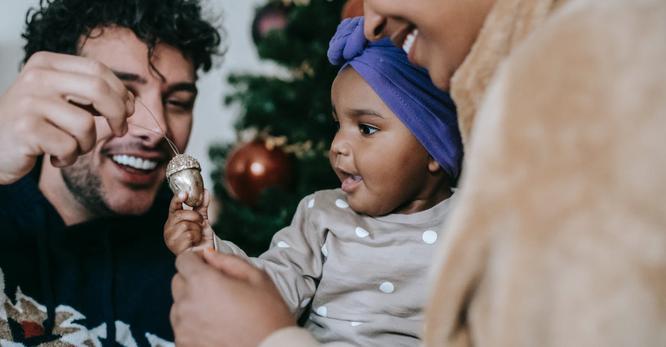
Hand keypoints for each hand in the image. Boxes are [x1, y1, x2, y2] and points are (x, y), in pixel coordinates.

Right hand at [0, 51, 133, 183]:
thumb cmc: (34, 123)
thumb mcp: (58, 98)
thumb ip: (90, 94)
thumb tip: (130, 101)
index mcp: (46, 64)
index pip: (98, 69)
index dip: (121, 92)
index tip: (129, 110)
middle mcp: (36, 78)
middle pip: (98, 89)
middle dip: (119, 113)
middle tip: (120, 130)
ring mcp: (28, 103)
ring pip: (86, 124)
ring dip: (86, 144)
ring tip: (70, 147)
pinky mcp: (25, 130)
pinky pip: (68, 146)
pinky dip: (68, 157)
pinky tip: (54, 157)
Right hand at [164, 190, 213, 254]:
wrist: (205, 252)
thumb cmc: (201, 236)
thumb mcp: (202, 219)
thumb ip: (202, 206)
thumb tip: (206, 191)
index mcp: (173, 219)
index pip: (173, 206)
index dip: (177, 199)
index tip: (184, 194)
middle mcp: (169, 228)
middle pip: (180, 215)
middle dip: (195, 217)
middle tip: (202, 223)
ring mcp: (170, 238)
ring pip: (185, 226)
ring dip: (197, 230)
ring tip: (197, 235)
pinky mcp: (175, 247)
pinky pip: (188, 236)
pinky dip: (196, 238)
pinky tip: (195, 242)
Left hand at [171, 251, 294, 346]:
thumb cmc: (268, 314)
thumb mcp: (257, 278)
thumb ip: (229, 261)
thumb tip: (208, 255)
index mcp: (202, 282)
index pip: (183, 260)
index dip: (196, 260)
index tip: (208, 267)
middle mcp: (186, 304)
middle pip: (178, 282)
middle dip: (193, 280)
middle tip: (217, 290)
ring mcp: (182, 328)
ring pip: (178, 306)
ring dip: (192, 303)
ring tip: (218, 312)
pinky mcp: (184, 345)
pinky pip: (182, 327)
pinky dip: (193, 325)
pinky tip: (215, 328)